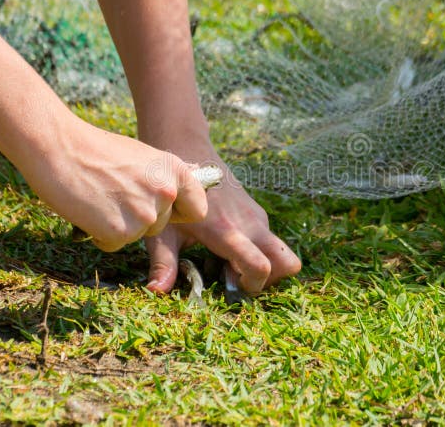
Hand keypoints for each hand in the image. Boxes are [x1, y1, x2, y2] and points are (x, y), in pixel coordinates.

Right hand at [24, 120, 207, 251]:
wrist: (58, 147)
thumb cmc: (96, 150)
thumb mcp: (143, 157)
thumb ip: (165, 177)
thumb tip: (192, 183)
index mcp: (176, 170)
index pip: (197, 208)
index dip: (179, 213)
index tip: (164, 209)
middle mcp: (167, 192)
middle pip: (161, 224)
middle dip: (139, 217)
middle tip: (113, 193)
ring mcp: (145, 213)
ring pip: (138, 235)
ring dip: (119, 226)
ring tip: (100, 197)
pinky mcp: (121, 231)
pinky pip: (114, 244)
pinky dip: (100, 234)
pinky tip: (89, 209)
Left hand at [144, 155, 300, 293]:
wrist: (188, 153)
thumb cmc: (172, 195)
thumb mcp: (163, 231)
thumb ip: (164, 263)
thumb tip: (156, 291)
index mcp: (228, 232)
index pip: (261, 266)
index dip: (252, 284)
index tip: (230, 284)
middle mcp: (251, 225)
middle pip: (288, 263)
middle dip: (271, 279)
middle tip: (238, 278)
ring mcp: (257, 217)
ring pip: (279, 252)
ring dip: (260, 265)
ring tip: (224, 260)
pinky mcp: (257, 212)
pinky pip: (268, 240)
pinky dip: (254, 250)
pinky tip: (223, 245)